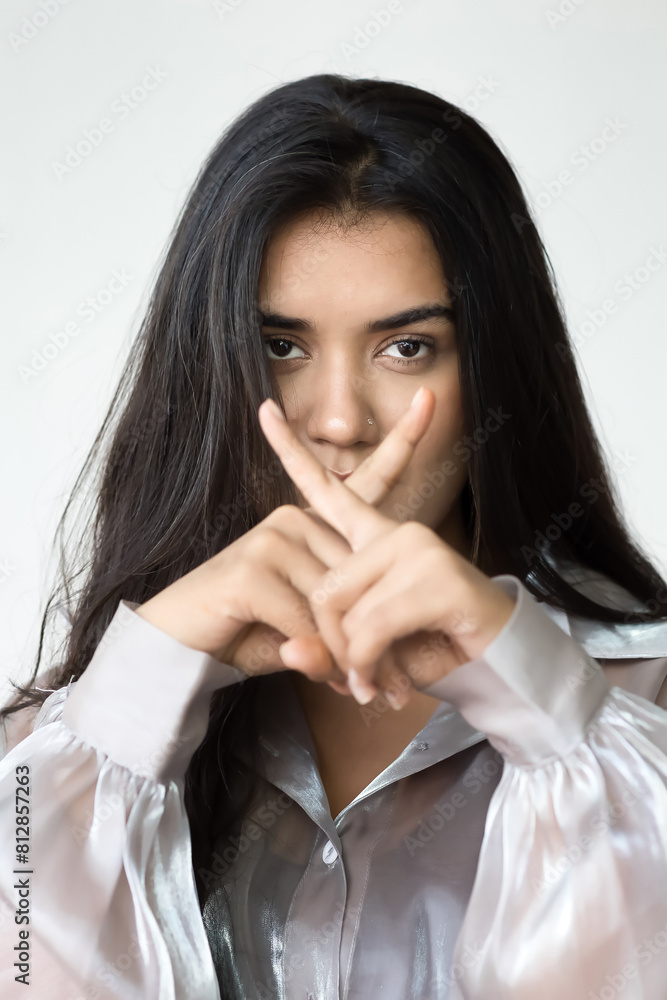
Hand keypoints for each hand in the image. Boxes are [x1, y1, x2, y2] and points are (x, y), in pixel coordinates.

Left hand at [257, 387, 515, 707]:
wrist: (500, 665)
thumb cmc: (432, 649)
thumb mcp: (370, 649)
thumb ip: (331, 644)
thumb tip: (291, 653)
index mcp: (377, 537)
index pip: (326, 491)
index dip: (292, 452)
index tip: (265, 409)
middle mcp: (396, 532)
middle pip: (325, 588)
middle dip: (332, 645)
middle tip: (352, 680)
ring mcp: (417, 548)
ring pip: (346, 611)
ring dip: (354, 661)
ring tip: (375, 683)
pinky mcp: (435, 575)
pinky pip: (372, 627)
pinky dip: (371, 664)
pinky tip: (386, 682)